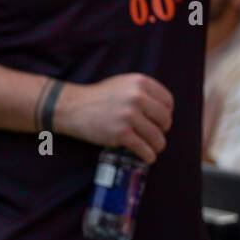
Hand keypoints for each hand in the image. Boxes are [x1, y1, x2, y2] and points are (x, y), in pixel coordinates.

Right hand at [55, 74, 173, 163]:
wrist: (71, 107)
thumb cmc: (97, 97)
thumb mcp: (121, 85)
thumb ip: (142, 92)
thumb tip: (164, 110)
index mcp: (139, 82)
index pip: (168, 101)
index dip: (166, 113)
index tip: (159, 121)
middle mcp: (137, 97)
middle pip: (165, 120)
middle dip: (161, 130)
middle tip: (153, 134)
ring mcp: (129, 116)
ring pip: (157, 137)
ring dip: (157, 146)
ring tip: (152, 148)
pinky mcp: (121, 134)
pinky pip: (144, 149)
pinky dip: (148, 156)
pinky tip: (147, 157)